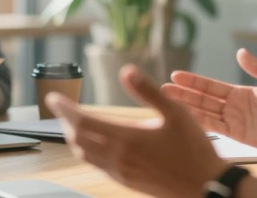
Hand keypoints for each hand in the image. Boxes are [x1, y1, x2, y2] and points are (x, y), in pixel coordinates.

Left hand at [48, 65, 228, 197]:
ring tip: (73, 122)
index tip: (53, 98)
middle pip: (78, 139)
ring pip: (84, 154)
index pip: (83, 122)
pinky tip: (95, 143)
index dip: (64, 109)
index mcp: (127, 138)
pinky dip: (87, 151)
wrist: (203, 186)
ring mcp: (120, 172)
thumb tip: (126, 70)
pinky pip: (97, 165)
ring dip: (74, 137)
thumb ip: (148, 91)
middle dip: (65, 121)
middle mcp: (118, 157)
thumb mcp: (176, 112)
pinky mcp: (126, 181)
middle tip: (61, 107)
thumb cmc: (193, 149)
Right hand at [163, 48, 256, 158]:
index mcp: (241, 93)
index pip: (211, 86)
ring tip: (168, 101)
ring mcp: (235, 122)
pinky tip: (186, 117)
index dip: (194, 81)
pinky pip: (215, 128)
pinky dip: (200, 123)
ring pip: (205, 113)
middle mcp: (234, 107)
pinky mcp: (239, 136)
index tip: (176, 74)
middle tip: (162, 88)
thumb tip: (239, 51)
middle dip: (183, 93)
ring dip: (187, 108)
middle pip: (203, 99)